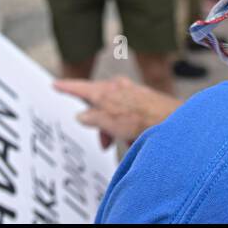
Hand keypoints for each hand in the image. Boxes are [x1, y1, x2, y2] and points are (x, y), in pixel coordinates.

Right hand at [53, 76, 181, 147]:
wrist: (172, 121)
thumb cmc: (141, 120)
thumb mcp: (109, 121)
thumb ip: (92, 118)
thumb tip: (82, 115)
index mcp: (106, 89)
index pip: (80, 87)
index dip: (67, 87)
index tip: (55, 84)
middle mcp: (118, 87)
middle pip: (98, 104)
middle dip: (98, 124)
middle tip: (103, 142)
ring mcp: (131, 93)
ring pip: (113, 113)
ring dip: (114, 130)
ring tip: (124, 143)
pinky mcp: (143, 101)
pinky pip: (128, 116)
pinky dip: (127, 129)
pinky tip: (135, 140)